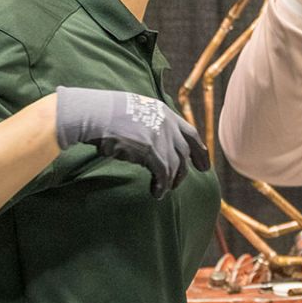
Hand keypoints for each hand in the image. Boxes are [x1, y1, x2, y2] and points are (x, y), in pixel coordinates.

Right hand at [55, 87, 209, 198]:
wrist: (97, 113)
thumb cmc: (108, 112)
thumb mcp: (137, 110)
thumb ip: (149, 121)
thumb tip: (150, 136)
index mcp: (165, 113)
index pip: (190, 133)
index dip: (199, 150)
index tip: (204, 163)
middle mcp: (168, 125)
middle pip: (185, 151)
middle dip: (186, 169)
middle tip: (181, 182)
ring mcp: (161, 137)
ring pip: (176, 165)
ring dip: (171, 180)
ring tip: (164, 190)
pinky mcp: (152, 151)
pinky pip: (164, 173)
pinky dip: (162, 186)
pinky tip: (156, 192)